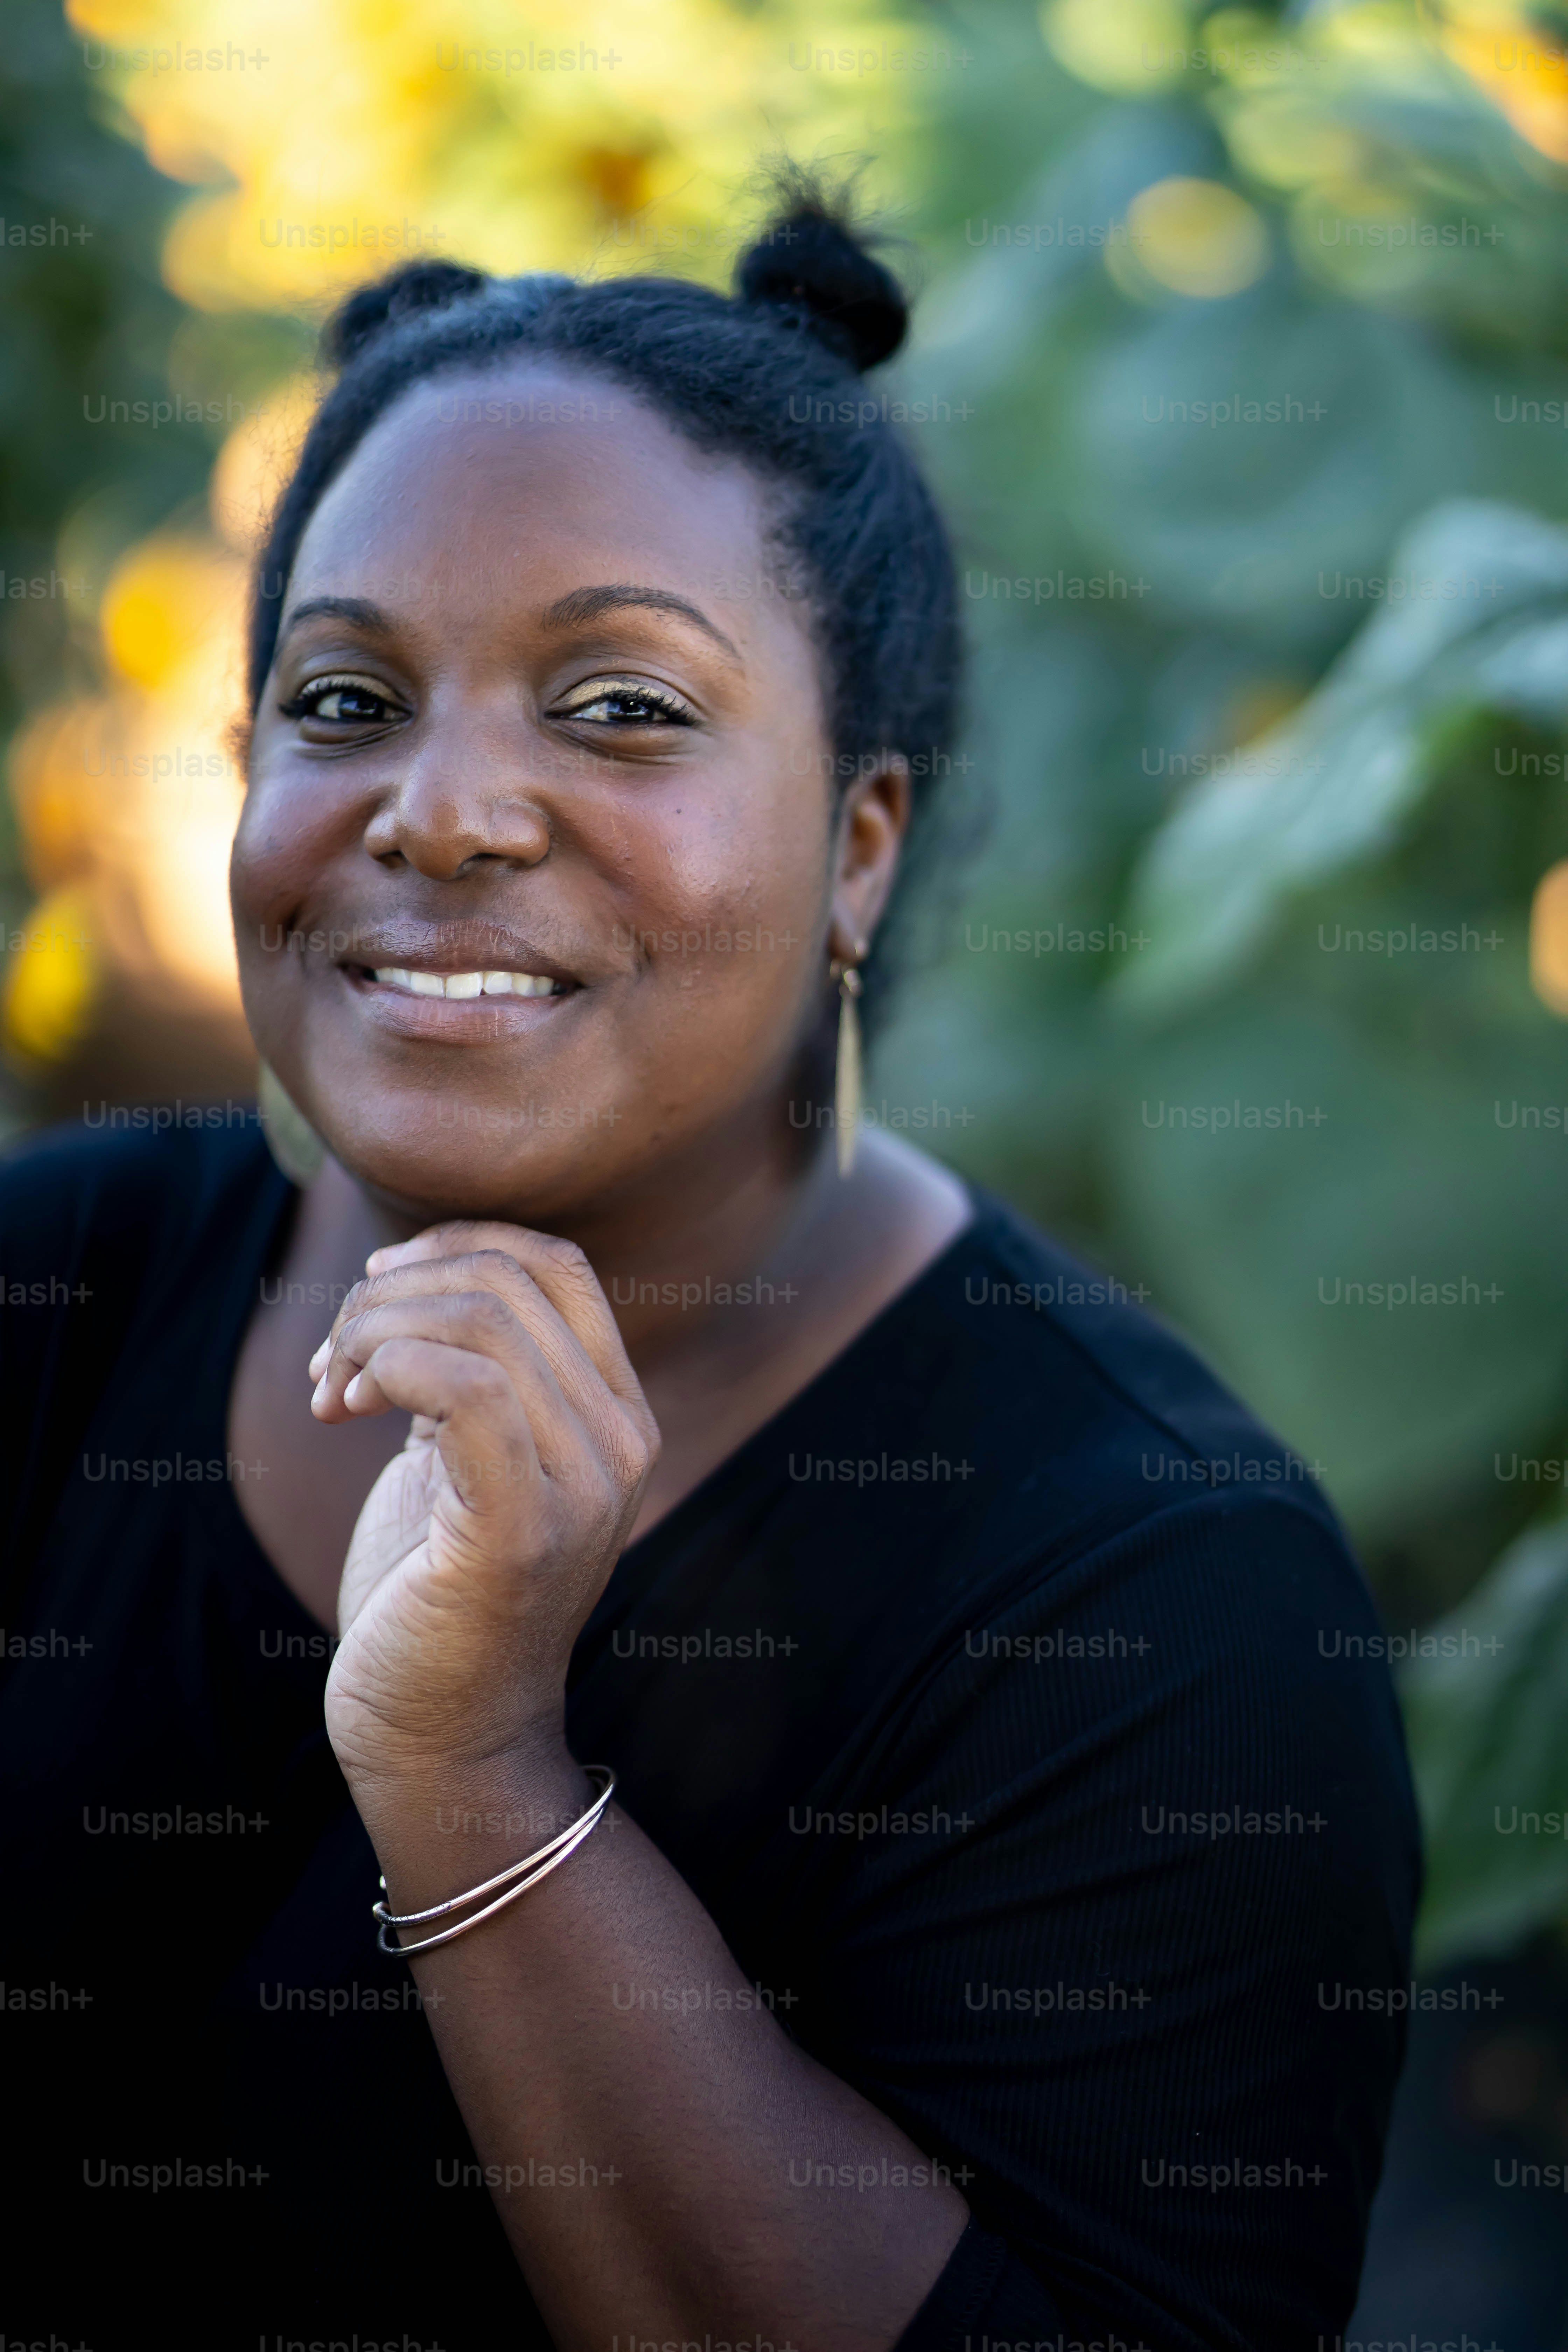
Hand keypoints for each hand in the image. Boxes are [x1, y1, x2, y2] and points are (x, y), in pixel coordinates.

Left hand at [307, 1222, 657, 1792]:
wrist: (441, 1740)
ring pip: (483, 1325)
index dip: (457, 1244)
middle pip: (508, 1283)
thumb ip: (470, 1376)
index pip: (559, 1265)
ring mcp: (583, 1486)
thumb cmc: (433, 1595)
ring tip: (330, 1392)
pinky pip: (470, 1389)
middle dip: (391, 1293)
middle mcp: (619, 1441)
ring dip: (374, 1332)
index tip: (375, 1286)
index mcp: (614, 1415)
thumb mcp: (461, 1458)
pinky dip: (388, 1368)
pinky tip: (346, 1407)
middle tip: (331, 1359)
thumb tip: (412, 1275)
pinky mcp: (526, 1530)